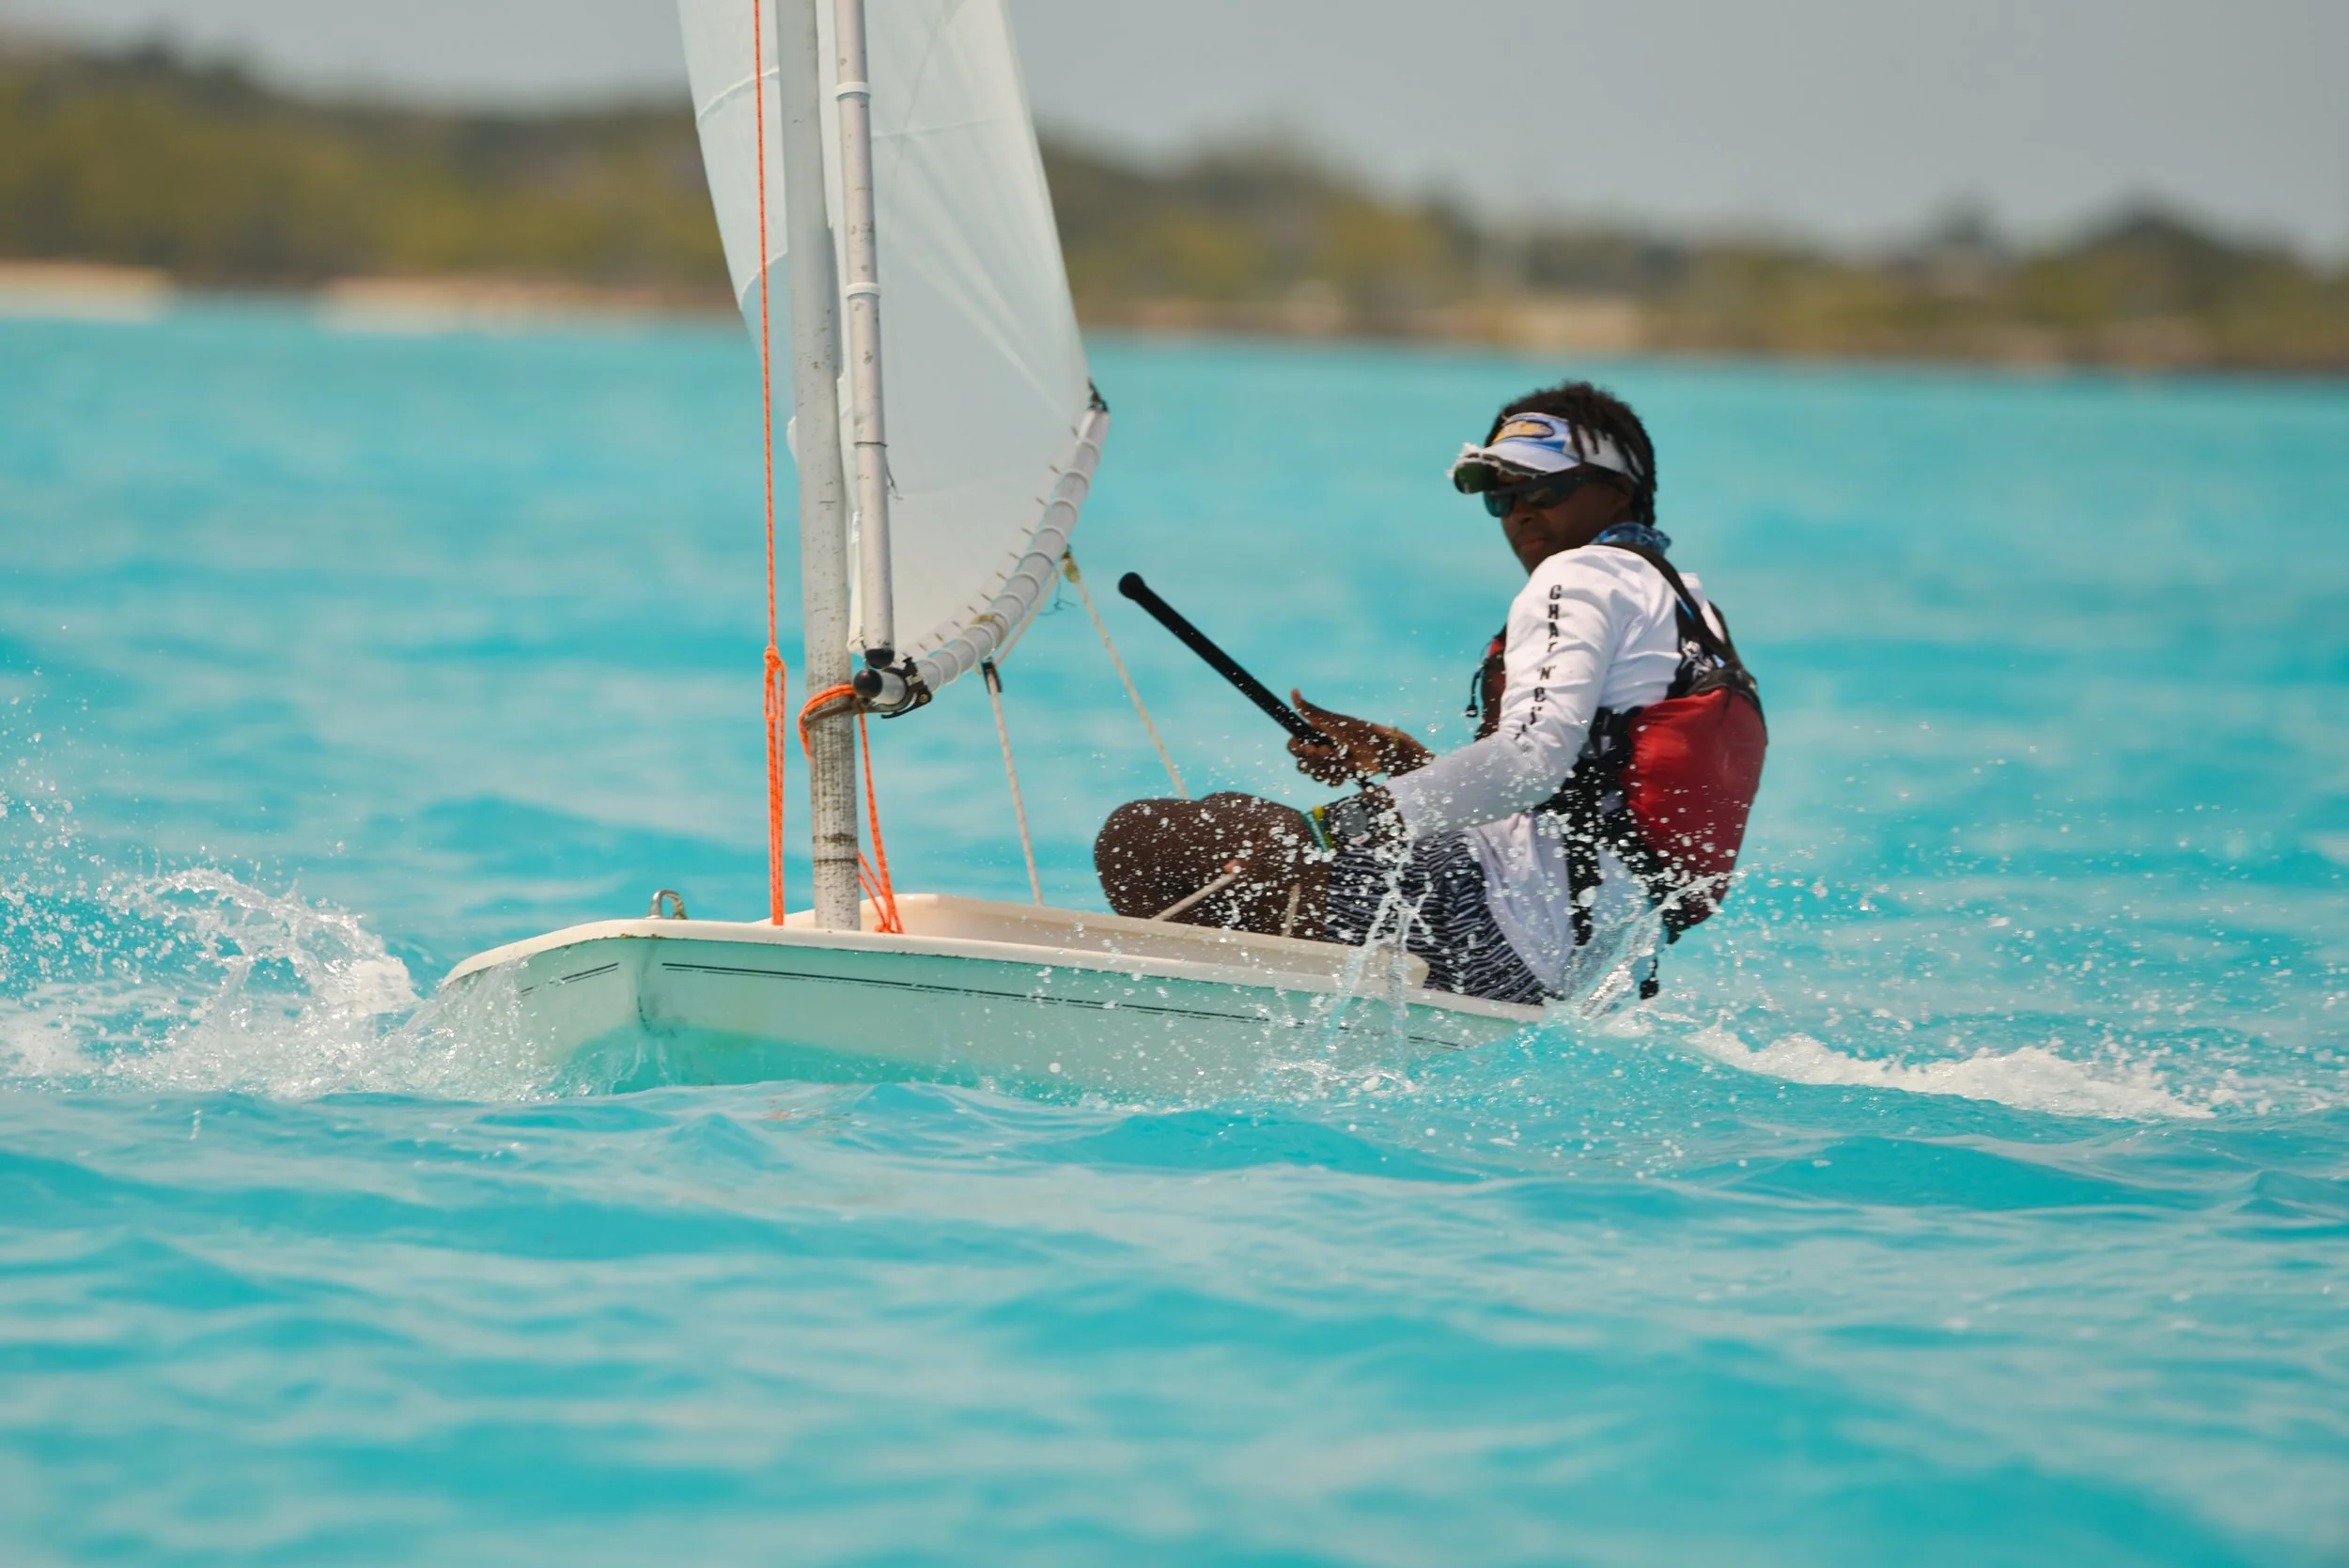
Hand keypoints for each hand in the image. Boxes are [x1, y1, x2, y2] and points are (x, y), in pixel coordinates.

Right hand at [1286, 691, 1432, 785]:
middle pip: (1303, 764)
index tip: (1310, 747)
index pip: (1294, 747)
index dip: (1299, 750)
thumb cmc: (1357, 731)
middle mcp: (1319, 749)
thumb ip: (1310, 710)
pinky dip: (1340, 775)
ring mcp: (1329, 763)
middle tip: (1332, 751)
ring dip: (1331, 767)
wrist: (1381, 750)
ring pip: (1316, 775)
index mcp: (1314, 735)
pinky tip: (1350, 766)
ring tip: (1345, 758)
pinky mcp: (1340, 774)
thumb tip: (1293, 690)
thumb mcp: (1332, 721)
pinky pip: (1330, 782)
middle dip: (1318, 760)